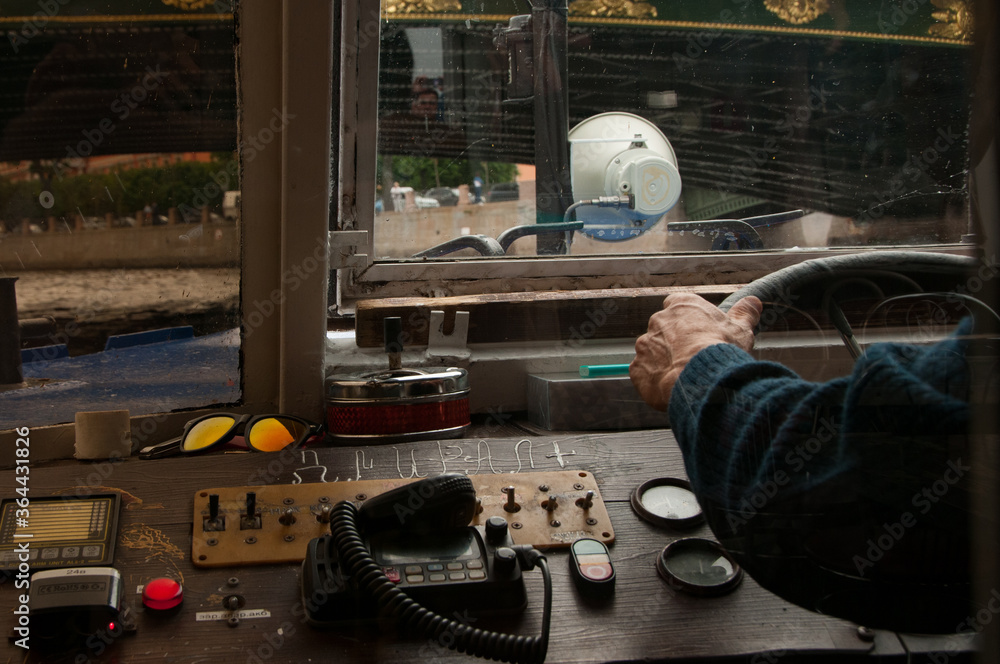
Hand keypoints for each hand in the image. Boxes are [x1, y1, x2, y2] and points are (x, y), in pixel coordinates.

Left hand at [630, 294, 761, 409]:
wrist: (701, 377)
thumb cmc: (721, 349)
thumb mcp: (741, 329)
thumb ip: (744, 313)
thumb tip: (753, 301)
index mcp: (682, 306)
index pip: (678, 305)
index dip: (688, 321)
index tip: (698, 333)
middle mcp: (658, 321)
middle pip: (664, 330)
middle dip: (675, 343)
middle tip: (693, 359)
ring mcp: (644, 344)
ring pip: (652, 353)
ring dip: (664, 362)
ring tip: (684, 377)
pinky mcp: (636, 368)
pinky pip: (643, 373)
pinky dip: (654, 380)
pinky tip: (671, 388)